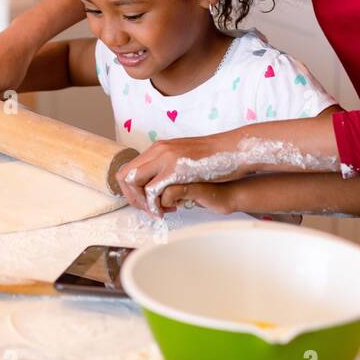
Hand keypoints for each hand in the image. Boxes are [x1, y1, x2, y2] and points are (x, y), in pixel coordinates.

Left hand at [117, 132, 247, 215]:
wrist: (234, 151)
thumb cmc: (214, 160)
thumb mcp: (185, 159)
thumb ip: (170, 167)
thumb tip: (158, 182)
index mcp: (160, 148)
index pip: (129, 168)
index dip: (131, 189)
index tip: (144, 201)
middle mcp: (159, 150)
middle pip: (125, 175)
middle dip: (132, 197)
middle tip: (148, 209)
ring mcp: (166, 158)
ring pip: (134, 181)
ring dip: (142, 202)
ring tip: (159, 212)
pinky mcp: (176, 170)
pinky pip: (152, 190)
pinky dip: (154, 205)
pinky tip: (168, 210)